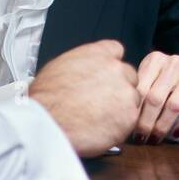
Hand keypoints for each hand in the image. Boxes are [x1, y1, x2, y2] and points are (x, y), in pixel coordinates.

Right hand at [29, 40, 140, 156]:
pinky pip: (130, 121)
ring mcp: (125, 92)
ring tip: (99, 119)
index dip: (110, 65)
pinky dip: (119, 127)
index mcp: (97, 54)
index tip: (105, 76)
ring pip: (132, 99)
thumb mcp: (58, 67)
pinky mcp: (130, 116)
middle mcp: (115, 69)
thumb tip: (84, 70)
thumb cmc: (46, 99)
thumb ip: (81, 64)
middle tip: (102, 102)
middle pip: (129, 76)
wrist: (47, 123)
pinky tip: (101, 129)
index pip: (116, 50)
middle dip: (119, 88)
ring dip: (121, 108)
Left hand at [134, 51, 178, 143]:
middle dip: (146, 122)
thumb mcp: (153, 77)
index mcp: (156, 59)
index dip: (133, 110)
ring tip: (154, 139)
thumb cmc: (169, 80)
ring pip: (174, 106)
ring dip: (162, 127)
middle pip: (155, 98)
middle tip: (140, 138)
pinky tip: (176, 134)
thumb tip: (121, 114)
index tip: (128, 127)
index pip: (140, 88)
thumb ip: (138, 89)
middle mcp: (175, 63)